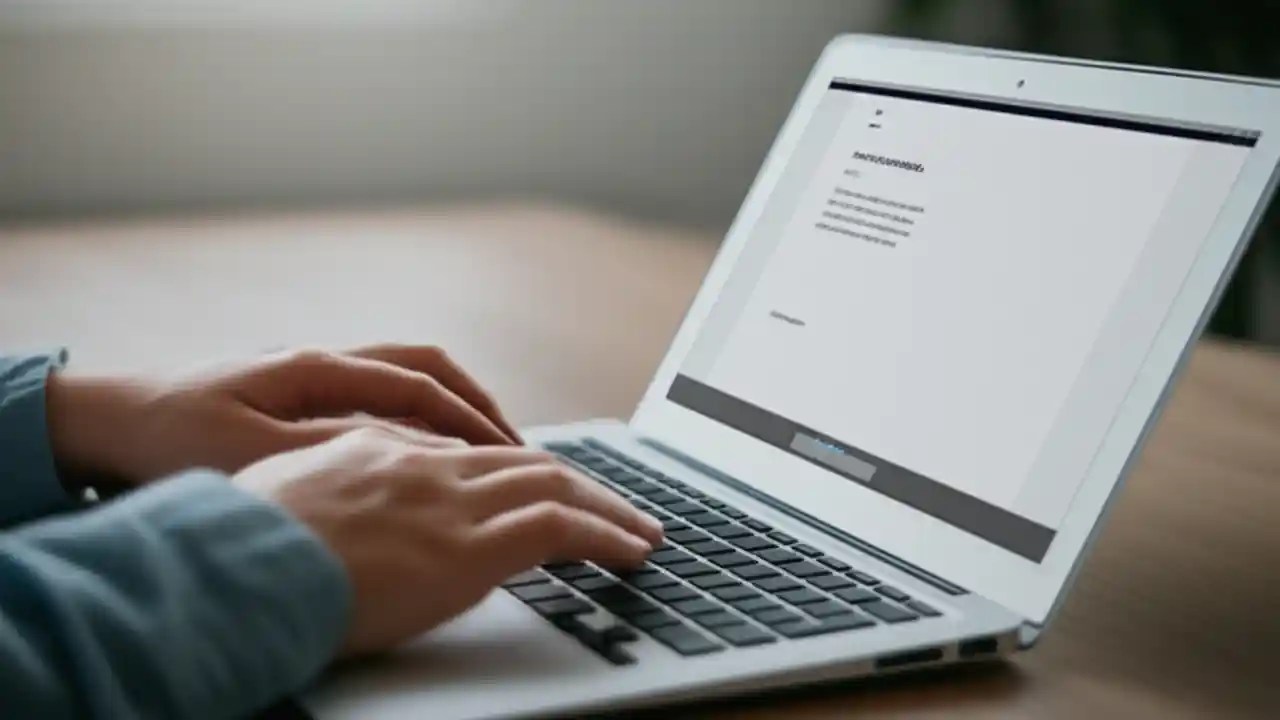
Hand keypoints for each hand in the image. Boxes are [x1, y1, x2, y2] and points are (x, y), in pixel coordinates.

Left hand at [47, 345, 521, 488]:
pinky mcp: (299, 395)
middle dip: (476, 402)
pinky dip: (418, 414)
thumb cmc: (173, 435)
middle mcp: (322, 360)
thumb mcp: (255, 449)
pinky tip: (424, 449)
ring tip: (484, 444)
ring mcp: (312, 374)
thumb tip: (412, 447)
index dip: (470, 420)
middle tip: (514, 445)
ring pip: (404, 376)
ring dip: (451, 405)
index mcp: (317, 367)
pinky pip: (379, 395)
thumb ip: (336, 444)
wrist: (110, 421)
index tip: (507, 454)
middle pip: (424, 366)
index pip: (419, 386)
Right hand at [234, 427, 663, 654]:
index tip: (538, 486)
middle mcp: (427, 466)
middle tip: (613, 502)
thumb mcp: (281, 498)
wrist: (236, 566)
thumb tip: (343, 512)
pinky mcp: (472, 546)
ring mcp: (452, 503)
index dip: (513, 471)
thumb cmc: (240, 545)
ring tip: (640, 529)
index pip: (469, 454)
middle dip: (576, 483)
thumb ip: (329, 492)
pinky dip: (606, 535)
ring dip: (606, 508)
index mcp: (381, 451)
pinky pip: (562, 529)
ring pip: (555, 486)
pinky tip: (632, 550)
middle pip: (524, 462)